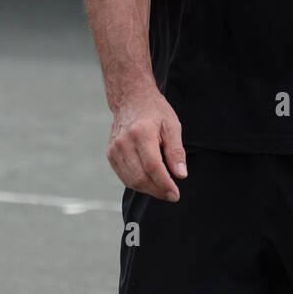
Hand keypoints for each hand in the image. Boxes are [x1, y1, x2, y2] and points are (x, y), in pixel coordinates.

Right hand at [106, 83, 186, 201]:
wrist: (130, 98)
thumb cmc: (154, 110)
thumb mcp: (172, 125)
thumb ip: (176, 151)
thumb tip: (181, 174)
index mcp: (141, 133)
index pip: (153, 167)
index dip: (165, 184)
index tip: (176, 194)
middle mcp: (124, 143)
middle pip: (141, 177)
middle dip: (158, 190)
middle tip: (172, 195)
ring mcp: (114, 149)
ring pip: (131, 181)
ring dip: (149, 189)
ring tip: (163, 188)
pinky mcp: (111, 154)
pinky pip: (124, 177)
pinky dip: (138, 183)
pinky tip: (150, 181)